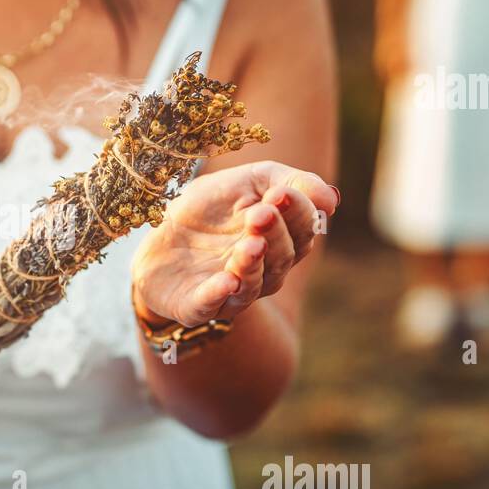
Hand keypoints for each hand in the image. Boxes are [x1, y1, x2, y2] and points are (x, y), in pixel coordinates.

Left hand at [131, 160, 338, 327]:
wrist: (157, 233)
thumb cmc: (210, 207)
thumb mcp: (247, 182)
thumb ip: (288, 181)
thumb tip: (331, 199)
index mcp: (281, 242)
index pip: (303, 231)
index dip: (296, 213)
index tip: (280, 192)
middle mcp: (263, 272)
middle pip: (281, 258)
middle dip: (274, 234)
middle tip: (262, 212)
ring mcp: (230, 293)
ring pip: (252, 284)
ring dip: (252, 264)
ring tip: (250, 244)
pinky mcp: (195, 306)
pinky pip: (210, 305)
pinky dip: (218, 294)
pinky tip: (225, 281)